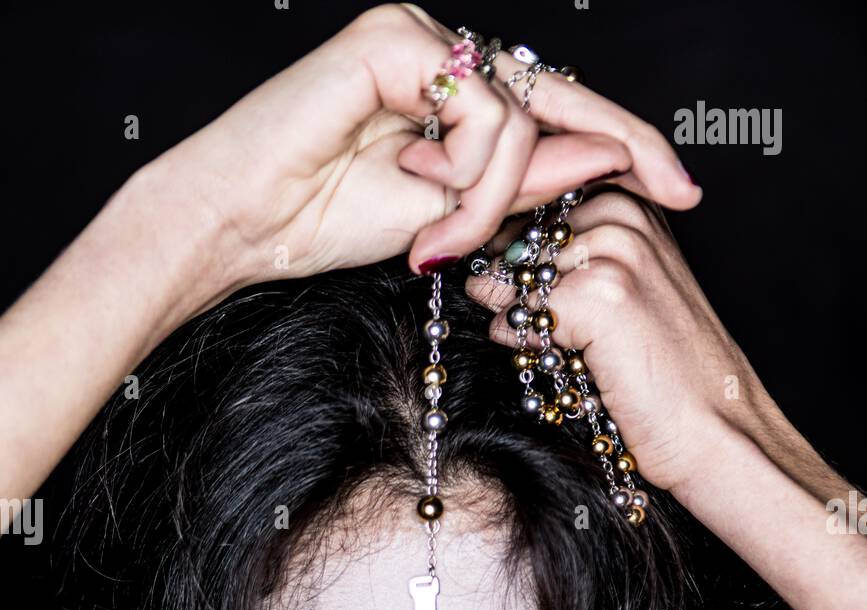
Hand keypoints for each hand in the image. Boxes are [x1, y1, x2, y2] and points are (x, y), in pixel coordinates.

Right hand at [147, 3, 700, 304]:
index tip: (678, 188)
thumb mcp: (447, 216)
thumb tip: (599, 160)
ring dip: (494, 198)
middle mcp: (441, 54)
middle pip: (559, 96)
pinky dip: (471, 176)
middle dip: (622, 146)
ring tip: (439, 240)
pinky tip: (427, 204)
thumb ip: (519, 185)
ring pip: (520, 118)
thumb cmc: (321, 221)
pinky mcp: (395, 38)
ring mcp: (419, 37)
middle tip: (678, 190)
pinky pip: (483, 114)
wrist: (243, 227)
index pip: (553, 110)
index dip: (621, 142)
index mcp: (451, 93)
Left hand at [465, 188, 763, 491]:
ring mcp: (616, 250)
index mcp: (635, 203)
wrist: (711, 430)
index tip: (524, 291)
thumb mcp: (622, 300)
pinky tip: (558, 361)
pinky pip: (521, 312)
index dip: (509, 248)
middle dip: (508, 282)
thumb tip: (484, 271)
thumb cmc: (668, 375)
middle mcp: (626, 213)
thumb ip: (566, 268)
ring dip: (518, 314)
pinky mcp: (601, 293)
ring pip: (516, 274)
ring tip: (560, 346)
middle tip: (545, 327)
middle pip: (515, 234)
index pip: (532, 201)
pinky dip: (523, 342)